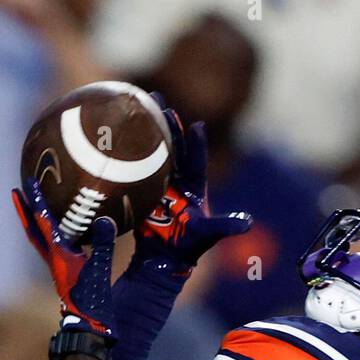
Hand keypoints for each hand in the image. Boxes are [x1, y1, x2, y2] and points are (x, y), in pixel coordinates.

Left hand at [12, 177, 117, 336]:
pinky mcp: (64, 270)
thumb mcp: (100, 272)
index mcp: (58, 256)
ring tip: (31, 203)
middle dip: (25, 210)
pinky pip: (52, 244)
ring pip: (40, 237)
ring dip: (33, 220)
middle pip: (33, 229)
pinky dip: (50, 231)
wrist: (88, 326)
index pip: (44, 223)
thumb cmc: (93, 302)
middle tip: (17, 190)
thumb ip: (103, 246)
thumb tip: (105, 219)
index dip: (36, 202)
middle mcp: (53, 258)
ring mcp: (57, 265)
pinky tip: (58, 226)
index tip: (28, 183)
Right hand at [133, 105, 251, 273]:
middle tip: (159, 101)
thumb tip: (248, 223)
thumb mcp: (208, 235)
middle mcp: (177, 180)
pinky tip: (111, 135)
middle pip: (172, 146)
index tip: (196, 125)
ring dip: (145, 129)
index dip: (196, 144)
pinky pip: (133, 168)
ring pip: (152, 151)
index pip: (196, 161)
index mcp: (195, 187)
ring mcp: (158, 183)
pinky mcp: (142, 190)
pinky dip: (124, 153)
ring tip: (136, 104)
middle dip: (167, 124)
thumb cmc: (188, 247)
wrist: (163, 258)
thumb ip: (225, 226)